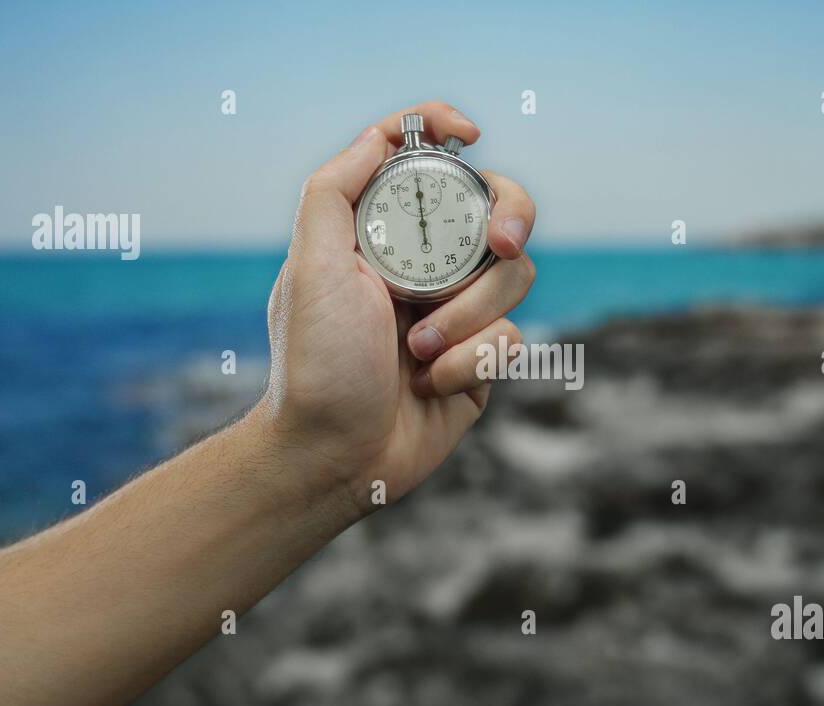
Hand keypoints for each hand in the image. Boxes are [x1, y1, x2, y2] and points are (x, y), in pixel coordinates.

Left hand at [253, 100, 536, 515]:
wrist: (336, 457)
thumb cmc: (314, 366)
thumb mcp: (310, 267)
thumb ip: (335, 191)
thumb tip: (378, 136)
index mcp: (382, 235)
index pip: (423, 162)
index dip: (447, 131)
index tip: (470, 133)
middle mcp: (424, 266)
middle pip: (495, 209)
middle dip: (508, 218)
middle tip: (501, 242)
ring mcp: (457, 311)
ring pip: (513, 276)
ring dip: (469, 314)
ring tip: (419, 349)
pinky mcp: (481, 359)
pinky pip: (512, 336)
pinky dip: (472, 360)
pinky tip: (432, 383)